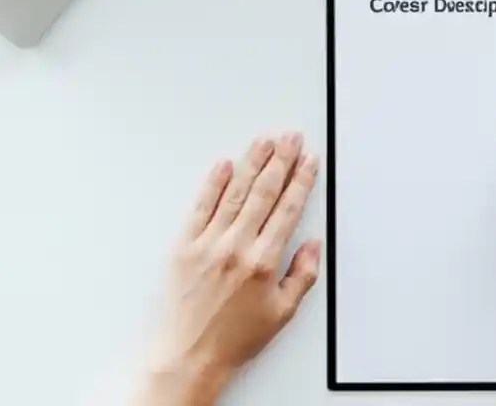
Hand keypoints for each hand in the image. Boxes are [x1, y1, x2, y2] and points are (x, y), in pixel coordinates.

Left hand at [136, 133, 321, 405]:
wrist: (186, 357)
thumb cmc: (231, 340)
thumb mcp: (282, 313)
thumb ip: (302, 275)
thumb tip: (312, 245)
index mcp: (263, 262)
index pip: (287, 209)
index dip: (301, 181)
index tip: (309, 161)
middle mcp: (236, 247)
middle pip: (264, 192)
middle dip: (281, 160)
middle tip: (290, 138)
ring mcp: (207, 244)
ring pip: (234, 192)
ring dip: (252, 162)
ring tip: (264, 141)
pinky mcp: (183, 246)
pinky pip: (200, 206)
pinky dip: (212, 183)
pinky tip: (223, 164)